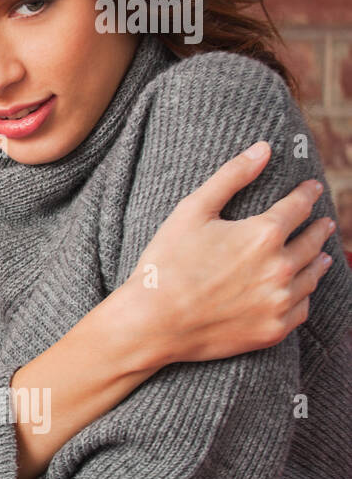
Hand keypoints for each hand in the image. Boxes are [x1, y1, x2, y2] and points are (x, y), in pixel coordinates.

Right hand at [120, 140, 334, 368]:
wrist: (153, 322)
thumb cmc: (166, 262)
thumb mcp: (192, 211)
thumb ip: (231, 177)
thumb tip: (263, 148)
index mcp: (263, 234)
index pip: (297, 207)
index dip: (306, 194)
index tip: (312, 187)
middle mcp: (280, 268)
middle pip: (312, 242)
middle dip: (319, 228)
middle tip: (325, 221)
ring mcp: (280, 302)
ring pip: (312, 276)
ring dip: (319, 260)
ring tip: (322, 254)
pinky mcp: (274, 330)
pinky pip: (302, 308)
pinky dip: (304, 295)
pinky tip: (301, 289)